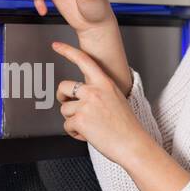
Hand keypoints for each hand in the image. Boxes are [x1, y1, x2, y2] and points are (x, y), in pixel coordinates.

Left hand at [51, 40, 150, 166]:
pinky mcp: (80, 120)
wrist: (133, 145)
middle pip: (63, 87)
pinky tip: (89, 135)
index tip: (56, 45)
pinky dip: (75, 133)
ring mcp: (86, 105)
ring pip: (64, 110)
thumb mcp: (116, 99)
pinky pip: (67, 126)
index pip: (84, 61)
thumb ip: (99, 93)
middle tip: (70, 106)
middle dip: (63, 98)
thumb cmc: (127, 127)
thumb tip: (81, 97)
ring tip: (90, 127)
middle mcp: (94, 91)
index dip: (68, 51)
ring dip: (73, 120)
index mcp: (105, 83)